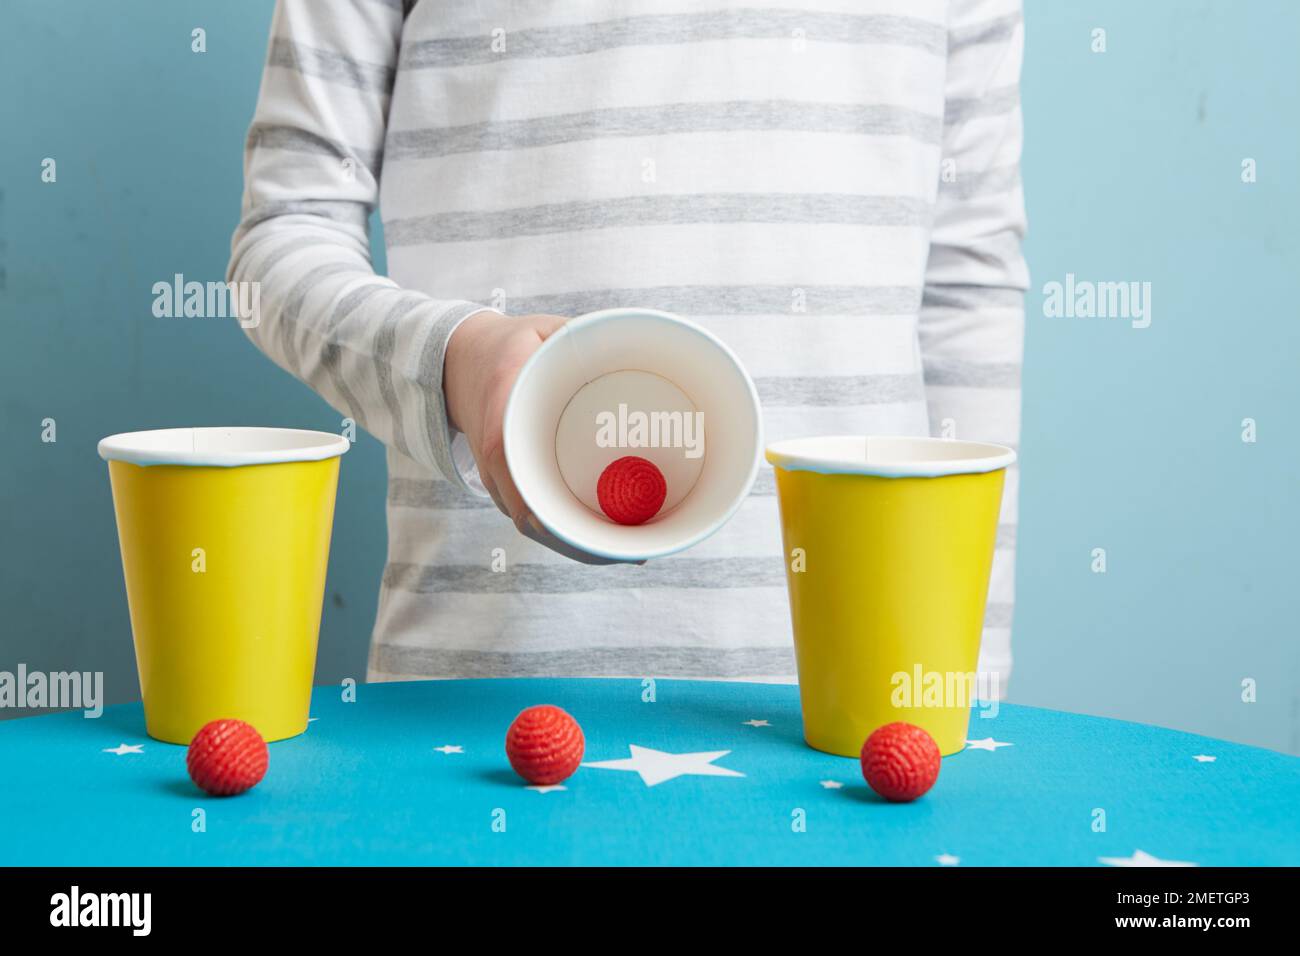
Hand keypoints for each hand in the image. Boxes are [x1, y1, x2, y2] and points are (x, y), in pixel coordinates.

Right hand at [444, 311, 631, 565]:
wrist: (455, 362)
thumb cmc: (507, 346)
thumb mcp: (540, 331)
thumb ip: (580, 339)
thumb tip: (634, 342)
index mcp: (501, 423)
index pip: (518, 476)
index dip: (553, 511)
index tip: (596, 527)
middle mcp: (497, 462)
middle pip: (534, 518)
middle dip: (582, 541)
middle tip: (635, 547)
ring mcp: (498, 479)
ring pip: (536, 526)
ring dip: (578, 544)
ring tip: (630, 550)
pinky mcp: (507, 486)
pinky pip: (535, 518)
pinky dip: (567, 533)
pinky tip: (604, 539)